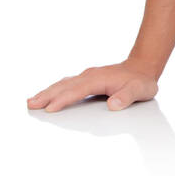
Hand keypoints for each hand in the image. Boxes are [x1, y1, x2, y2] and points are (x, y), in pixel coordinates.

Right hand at [27, 60, 159, 112]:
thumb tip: (114, 105)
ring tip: (32, 101)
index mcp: (99, 79)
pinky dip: (55, 89)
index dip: (63, 100)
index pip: (78, 90)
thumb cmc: (141, 81)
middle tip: (31, 105)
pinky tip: (47, 94)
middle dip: (47, 95)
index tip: (50, 108)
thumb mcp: (140, 90)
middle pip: (65, 86)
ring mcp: (87, 76)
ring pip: (63, 84)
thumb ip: (127, 97)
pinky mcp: (87, 79)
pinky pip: (67, 84)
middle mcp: (90, 76)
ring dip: (47, 92)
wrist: (143, 67)